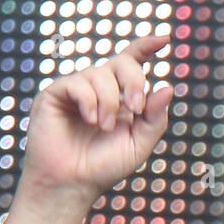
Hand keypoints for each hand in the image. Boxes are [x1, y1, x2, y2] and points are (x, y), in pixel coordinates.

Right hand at [17, 33, 173, 205]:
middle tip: (135, 108)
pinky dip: (89, 101)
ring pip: (100, 74)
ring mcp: (77, 88)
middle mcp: (99, 88)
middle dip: (133, 82)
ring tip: (103, 128)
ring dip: (109, 103)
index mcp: (120, 97)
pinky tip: (90, 121)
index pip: (132, 63)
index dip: (146, 47)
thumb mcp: (138, 145)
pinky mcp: (55, 93)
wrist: (73, 183)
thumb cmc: (103, 167)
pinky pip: (78, 82)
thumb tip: (167, 87)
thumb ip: (155, 119)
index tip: (163, 40)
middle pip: (122, 63)